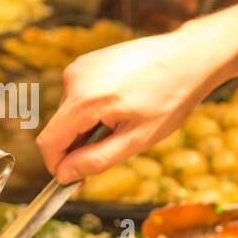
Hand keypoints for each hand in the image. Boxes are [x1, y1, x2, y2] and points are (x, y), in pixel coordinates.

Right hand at [35, 21, 235, 182]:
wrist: (188, 57)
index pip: (48, 143)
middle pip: (60, 128)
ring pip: (71, 113)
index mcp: (84, 100)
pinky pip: (80, 96)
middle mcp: (73, 79)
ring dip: (92, 126)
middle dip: (82, 145)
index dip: (58, 166)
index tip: (75, 179)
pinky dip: (95, 109)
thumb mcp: (138, 139)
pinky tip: (124, 103)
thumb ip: (97, 159)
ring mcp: (79, 67)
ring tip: (127, 117)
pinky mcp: (87, 62)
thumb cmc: (170, 98)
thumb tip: (65, 175)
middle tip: (120, 142)